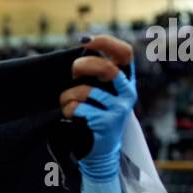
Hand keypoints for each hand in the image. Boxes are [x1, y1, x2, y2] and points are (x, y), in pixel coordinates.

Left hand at [59, 34, 137, 179]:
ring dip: (68, 95)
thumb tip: (83, 41)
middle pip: (107, 69)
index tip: (87, 41)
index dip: (107, 43)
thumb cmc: (95, 115)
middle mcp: (127, 93)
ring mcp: (119, 109)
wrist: (101, 151)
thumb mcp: (100, 91)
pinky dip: (68, 109)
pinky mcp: (107, 123)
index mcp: (126, 81)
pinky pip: (79, 108)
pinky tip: (70, 115)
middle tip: (73, 71)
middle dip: (84, 65)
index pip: (125, 54)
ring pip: (88, 91)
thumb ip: (95, 72)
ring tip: (65, 101)